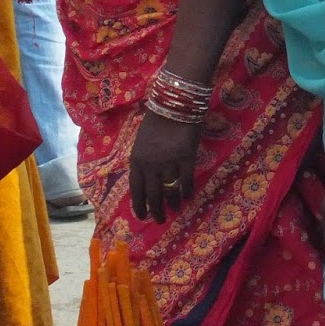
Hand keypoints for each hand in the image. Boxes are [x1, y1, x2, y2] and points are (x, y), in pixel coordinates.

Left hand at [129, 109, 199, 223]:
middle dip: (155, 210)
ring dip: (172, 203)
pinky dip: (187, 190)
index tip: (142, 216)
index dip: (139, 204)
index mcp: (136, 161)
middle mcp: (150, 165)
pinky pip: (186, 180)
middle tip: (160, 220)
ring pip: (169, 190)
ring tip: (175, 210)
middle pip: (152, 194)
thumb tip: (147, 177)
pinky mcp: (186, 158)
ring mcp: (168, 162)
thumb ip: (143, 160)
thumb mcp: (142, 142)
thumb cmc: (157, 121)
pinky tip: (189, 197)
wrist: (174, 105)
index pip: (135, 189)